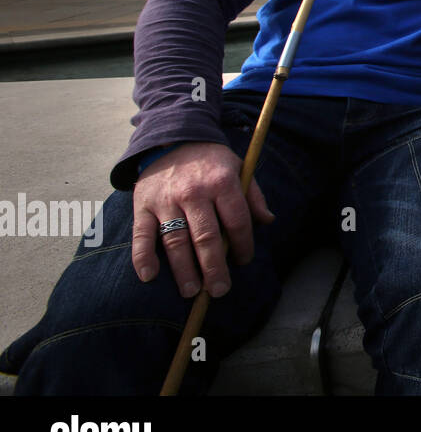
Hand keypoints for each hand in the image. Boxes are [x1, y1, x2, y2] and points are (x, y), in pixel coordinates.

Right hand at [131, 142, 274, 298]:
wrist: (172, 139)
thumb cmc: (211, 161)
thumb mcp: (239, 168)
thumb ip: (253, 195)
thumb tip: (268, 221)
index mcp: (222, 182)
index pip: (237, 221)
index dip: (243, 244)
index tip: (244, 261)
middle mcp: (193, 192)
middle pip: (206, 236)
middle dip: (214, 267)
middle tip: (219, 290)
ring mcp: (166, 200)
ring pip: (175, 240)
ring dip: (183, 270)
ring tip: (191, 292)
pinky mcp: (143, 205)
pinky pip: (141, 234)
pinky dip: (143, 257)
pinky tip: (149, 276)